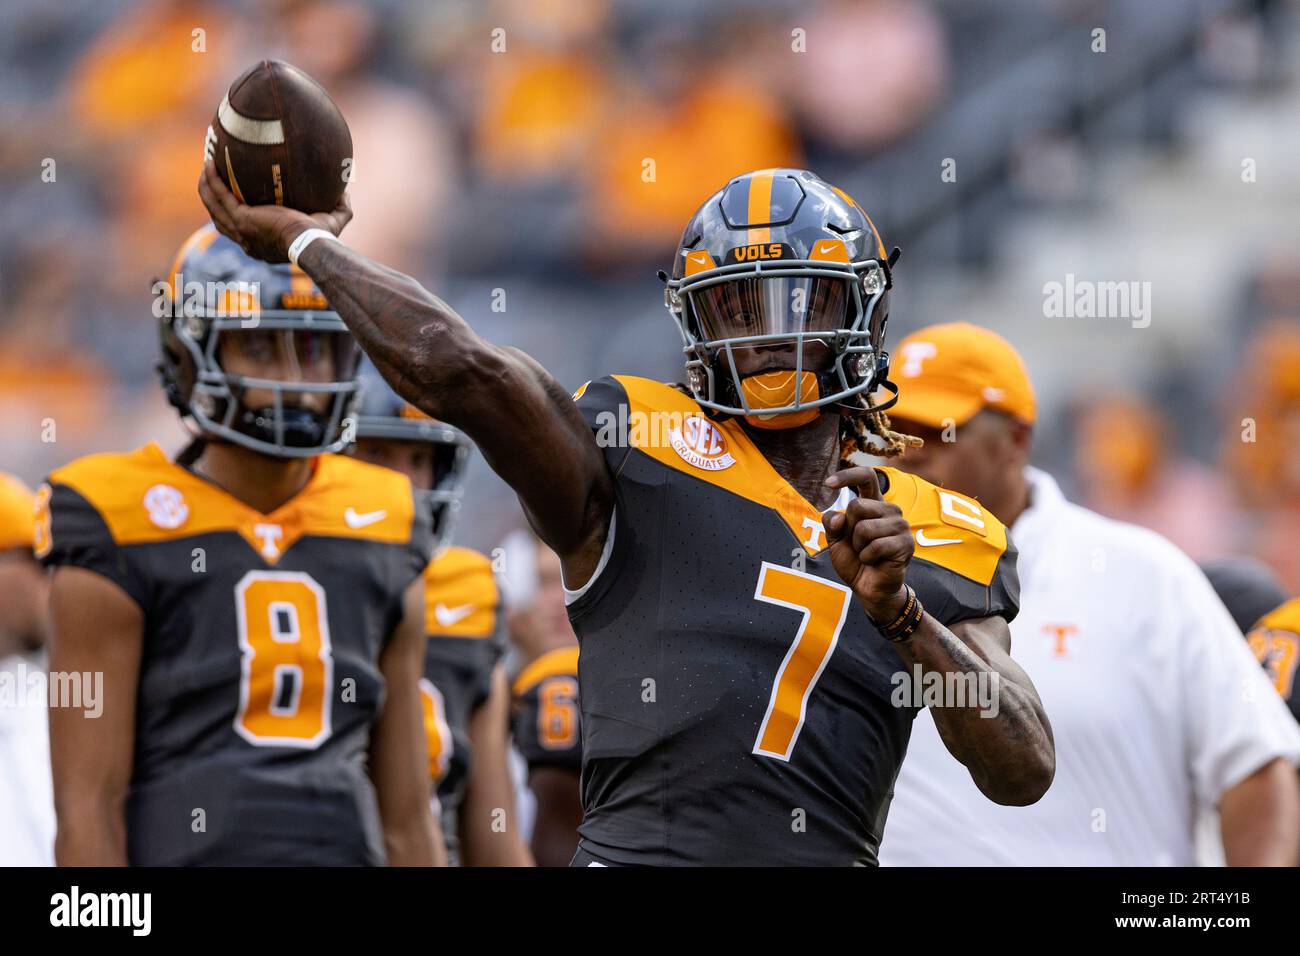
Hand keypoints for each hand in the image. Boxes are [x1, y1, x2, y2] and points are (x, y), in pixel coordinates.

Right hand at [197, 160, 351, 262]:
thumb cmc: (322, 238)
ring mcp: (240, 231)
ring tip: (205, 168)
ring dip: (205, 188)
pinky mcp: (241, 219)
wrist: (310, 243)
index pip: (241, 230)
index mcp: (261, 243)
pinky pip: (219, 196)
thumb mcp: (331, 222)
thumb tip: (346, 191)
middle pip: (219, 219)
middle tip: (211, 178)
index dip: (233, 214)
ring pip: (213, 207)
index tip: (234, 197)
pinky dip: (212, 181)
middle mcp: (246, 240)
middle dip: (212, 199)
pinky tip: (209, 163)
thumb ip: (339, 208)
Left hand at [822, 465, 912, 620]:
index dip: (847, 476)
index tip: (827, 484)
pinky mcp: (906, 544)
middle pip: (857, 506)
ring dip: (858, 546)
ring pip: (864, 527)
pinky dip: (867, 557)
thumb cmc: (855, 560)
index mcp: (874, 503)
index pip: (866, 477)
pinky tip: (873, 561)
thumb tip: (838, 517)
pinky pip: (875, 545)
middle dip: (848, 530)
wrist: (869, 587)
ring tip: (867, 554)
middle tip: (858, 545)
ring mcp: (901, 526)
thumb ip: (832, 524)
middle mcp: (890, 510)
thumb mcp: (835, 540)